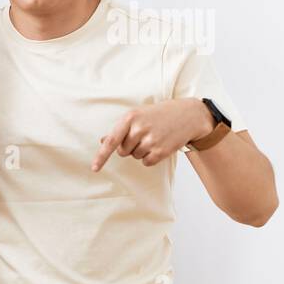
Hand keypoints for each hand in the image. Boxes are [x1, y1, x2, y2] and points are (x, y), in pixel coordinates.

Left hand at [91, 99, 212, 169]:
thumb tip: (103, 141)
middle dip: (130, 146)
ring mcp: (151, 140)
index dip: (101, 156)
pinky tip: (160, 144)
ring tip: (154, 136)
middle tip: (144, 134)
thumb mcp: (138, 115)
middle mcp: (139, 129)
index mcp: (130, 118)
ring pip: (134, 156)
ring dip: (142, 150)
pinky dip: (151, 157)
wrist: (188, 115)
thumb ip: (121, 129)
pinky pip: (146, 162)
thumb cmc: (159, 115)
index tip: (94, 168)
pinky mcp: (161, 151)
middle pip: (122, 151)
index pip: (111, 141)